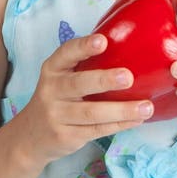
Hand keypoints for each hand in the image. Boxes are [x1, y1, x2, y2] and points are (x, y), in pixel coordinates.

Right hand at [15, 34, 153, 164]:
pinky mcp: (66, 136)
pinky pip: (97, 130)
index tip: (103, 41)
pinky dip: (120, 125)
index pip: (66, 53)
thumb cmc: (57, 98)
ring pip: (92, 113)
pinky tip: (137, 119)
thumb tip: (127, 47)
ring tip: (146, 107)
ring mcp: (57, 116)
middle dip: (103, 80)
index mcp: (53, 69)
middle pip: (78, 85)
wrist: (30, 136)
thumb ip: (83, 65)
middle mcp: (51, 91)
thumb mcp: (60, 78)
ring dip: (122, 110)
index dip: (84, 46)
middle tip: (128, 77)